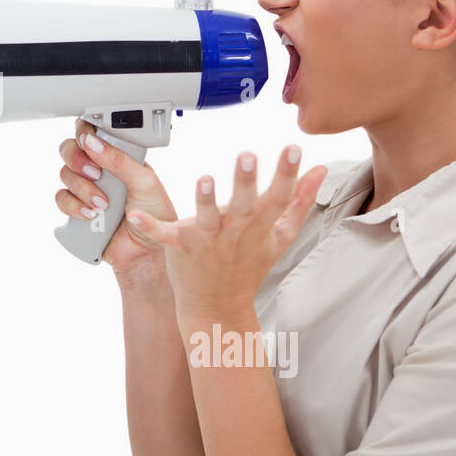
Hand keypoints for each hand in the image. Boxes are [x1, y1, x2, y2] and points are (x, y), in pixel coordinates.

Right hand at [55, 118, 177, 274]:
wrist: (148, 254)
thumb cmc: (155, 216)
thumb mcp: (145, 182)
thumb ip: (119, 160)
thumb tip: (93, 143)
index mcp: (118, 157)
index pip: (93, 134)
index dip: (84, 133)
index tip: (88, 140)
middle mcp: (99, 170)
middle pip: (70, 150)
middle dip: (78, 159)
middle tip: (95, 173)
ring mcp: (86, 190)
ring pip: (65, 175)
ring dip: (82, 188)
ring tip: (103, 204)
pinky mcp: (77, 210)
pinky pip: (62, 200)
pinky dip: (74, 206)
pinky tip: (91, 214)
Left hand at [123, 147, 326, 318]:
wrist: (218, 307)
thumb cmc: (248, 267)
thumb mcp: (281, 236)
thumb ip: (300, 201)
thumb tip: (321, 170)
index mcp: (260, 225)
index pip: (279, 197)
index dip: (287, 173)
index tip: (293, 148)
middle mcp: (235, 231)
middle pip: (244, 205)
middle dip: (246, 182)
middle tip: (247, 156)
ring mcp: (208, 241)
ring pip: (207, 218)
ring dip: (205, 199)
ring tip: (204, 179)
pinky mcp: (181, 248)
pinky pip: (164, 236)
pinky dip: (149, 227)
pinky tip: (134, 215)